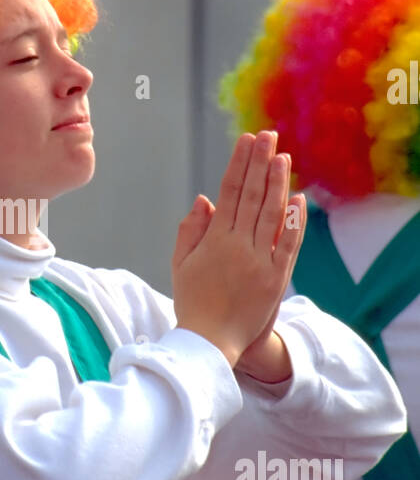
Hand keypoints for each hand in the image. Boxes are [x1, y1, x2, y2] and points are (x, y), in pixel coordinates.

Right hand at [172, 131, 305, 368]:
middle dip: (260, 163)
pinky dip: (294, 221)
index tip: (247, 141)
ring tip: (283, 157)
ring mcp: (259, 262)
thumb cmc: (192, 302)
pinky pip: (288, 245)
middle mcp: (238, 247)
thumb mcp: (181, 264)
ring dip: (278, 183)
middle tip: (268, 135)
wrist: (211, 343)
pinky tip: (298, 198)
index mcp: (213, 241)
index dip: (239, 164)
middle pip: (252, 196)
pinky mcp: (276, 279)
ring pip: (272, 215)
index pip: (229, 192)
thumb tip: (206, 199)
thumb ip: (191, 230)